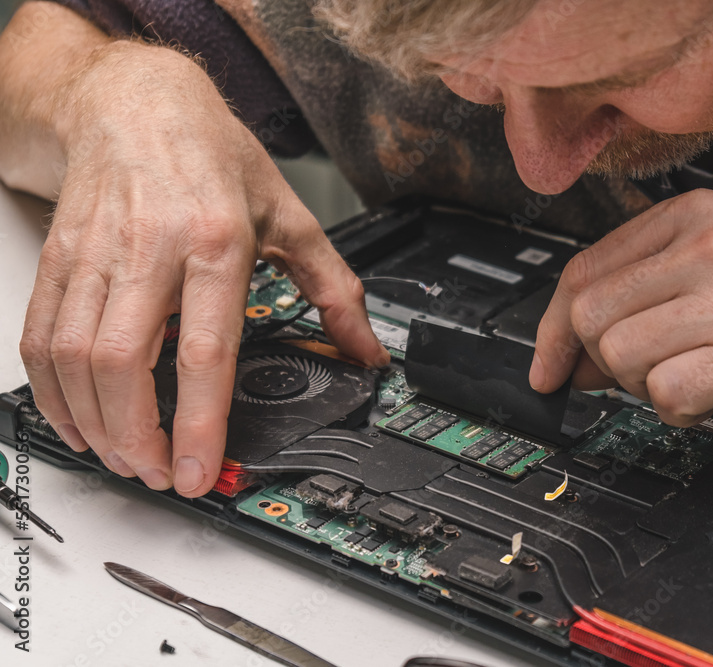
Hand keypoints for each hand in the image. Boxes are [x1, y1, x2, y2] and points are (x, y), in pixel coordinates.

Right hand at [18, 42, 387, 495]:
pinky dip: (53, 390)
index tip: (197, 468)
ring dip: (95, 423)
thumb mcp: (291, 216)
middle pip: (125, 364)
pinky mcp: (60, 258)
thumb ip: (335, 289)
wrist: (136, 100)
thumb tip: (366, 348)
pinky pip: (41, 335)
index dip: (198, 420)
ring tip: (126, 457)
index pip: (205, 350)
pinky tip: (78, 418)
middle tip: (160, 473)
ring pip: (75, 357)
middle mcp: (151, 249)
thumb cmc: (212, 154)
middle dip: (137, 437)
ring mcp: (96, 254)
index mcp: (216, 241)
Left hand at [529, 189, 712, 424]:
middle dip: (598, 360)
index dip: (550, 329)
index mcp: (691, 216)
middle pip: (588, 315)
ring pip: (618, 354)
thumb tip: (579, 351)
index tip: (546, 365)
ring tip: (688, 378)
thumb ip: (651, 291)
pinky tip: (712, 398)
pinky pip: (666, 394)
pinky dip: (678, 411)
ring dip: (641, 385)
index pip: (582, 270)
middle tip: (630, 376)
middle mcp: (704, 247)